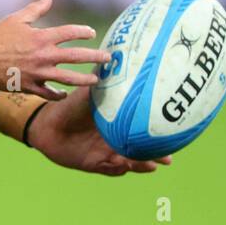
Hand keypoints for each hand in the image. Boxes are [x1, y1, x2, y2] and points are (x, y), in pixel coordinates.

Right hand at [0, 0, 110, 99]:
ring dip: (85, 80)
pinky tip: (65, 94)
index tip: (93, 33)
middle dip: (95, 57)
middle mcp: (43, 56)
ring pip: (68, 79)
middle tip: (108, 59)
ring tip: (96, 81)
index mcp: (41, 37)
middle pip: (76, 57)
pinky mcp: (29, 87)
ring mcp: (37, 73)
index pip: (70, 33)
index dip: (84, 32)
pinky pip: (49, 94)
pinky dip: (58, 95)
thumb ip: (37, 9)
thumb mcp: (17, 19)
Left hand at [26, 87, 173, 175]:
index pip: (144, 130)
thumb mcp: (91, 93)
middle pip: (142, 150)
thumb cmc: (71, 106)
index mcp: (120, 124)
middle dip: (157, 154)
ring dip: (141, 164)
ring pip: (129, 162)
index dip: (160, 132)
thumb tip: (119, 54)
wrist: (47, 124)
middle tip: (170, 155)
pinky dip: (119, 169)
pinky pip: (110, 170)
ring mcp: (107, 154)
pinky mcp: (95, 165)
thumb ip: (107, 80)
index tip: (177, 130)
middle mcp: (117, 140)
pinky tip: (127, 166)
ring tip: (154, 163)